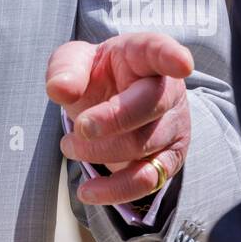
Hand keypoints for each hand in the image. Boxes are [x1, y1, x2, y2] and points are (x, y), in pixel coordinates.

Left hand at [45, 32, 192, 206]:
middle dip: (113, 118)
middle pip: (150, 105)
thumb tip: (59, 90)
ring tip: (69, 145)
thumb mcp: (74, 62)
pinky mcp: (169, 160)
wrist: (109, 105)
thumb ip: (65, 69)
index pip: (160, 50)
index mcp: (143, 55)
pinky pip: (147, 180)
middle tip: (79, 127)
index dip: (171, 56)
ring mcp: (173, 126)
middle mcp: (166, 89)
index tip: (182, 64)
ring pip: (144, 145)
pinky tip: (88, 192)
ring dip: (99, 151)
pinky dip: (115, 189)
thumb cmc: (95, 76)